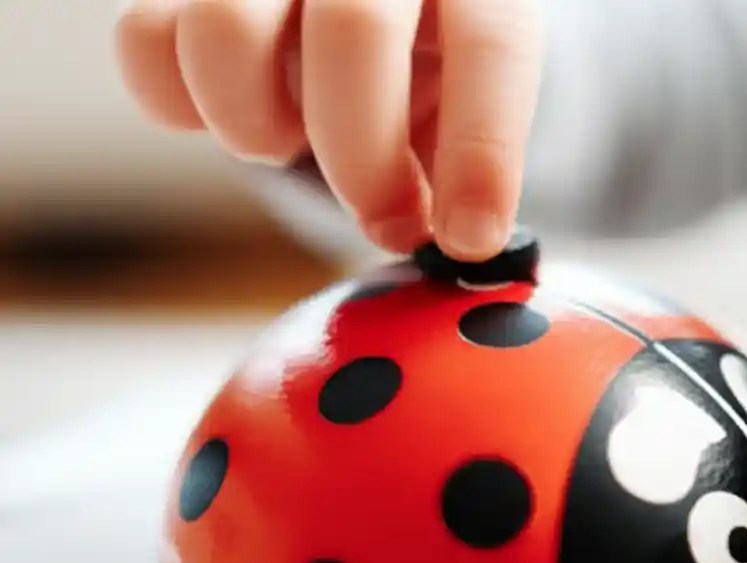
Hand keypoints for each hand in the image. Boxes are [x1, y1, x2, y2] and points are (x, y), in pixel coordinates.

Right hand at [115, 0, 543, 259]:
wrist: (366, 1)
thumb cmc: (424, 54)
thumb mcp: (467, 93)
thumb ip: (461, 160)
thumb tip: (458, 243)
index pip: (489, 44)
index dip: (481, 150)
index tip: (470, 238)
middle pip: (354, 30)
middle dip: (365, 157)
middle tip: (385, 218)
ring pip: (225, 28)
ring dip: (254, 123)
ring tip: (287, 142)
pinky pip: (146, 42)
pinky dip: (178, 107)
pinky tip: (236, 119)